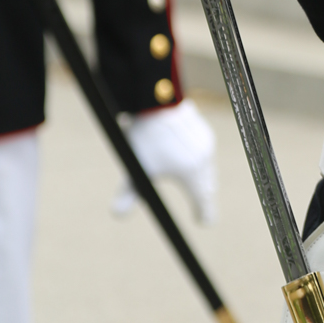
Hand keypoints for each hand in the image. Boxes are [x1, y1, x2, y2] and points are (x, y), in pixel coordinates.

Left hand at [113, 98, 217, 223]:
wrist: (156, 100)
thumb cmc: (146, 136)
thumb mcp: (136, 168)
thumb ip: (128, 193)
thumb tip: (116, 215)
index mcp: (191, 173)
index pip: (202, 199)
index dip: (204, 212)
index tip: (205, 222)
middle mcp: (203, 160)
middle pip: (207, 184)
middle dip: (205, 197)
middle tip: (203, 207)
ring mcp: (205, 144)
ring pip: (207, 168)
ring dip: (203, 178)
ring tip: (201, 186)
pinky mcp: (203, 131)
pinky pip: (204, 153)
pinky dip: (200, 161)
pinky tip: (193, 160)